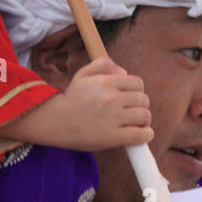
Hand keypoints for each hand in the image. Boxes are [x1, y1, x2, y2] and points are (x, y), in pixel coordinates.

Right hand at [16, 57, 153, 150]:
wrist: (55, 121)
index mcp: (106, 82)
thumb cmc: (71, 99)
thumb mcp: (83, 74)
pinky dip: (145, 135)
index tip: (130, 99)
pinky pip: (140, 135)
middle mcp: (112, 98)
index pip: (138, 83)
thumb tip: (124, 71)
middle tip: (132, 113)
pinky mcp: (112, 137)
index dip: (137, 92)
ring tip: (135, 124)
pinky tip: (141, 135)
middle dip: (140, 106)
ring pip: (145, 116)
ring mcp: (113, 118)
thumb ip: (104, 65)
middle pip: (144, 100)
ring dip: (144, 121)